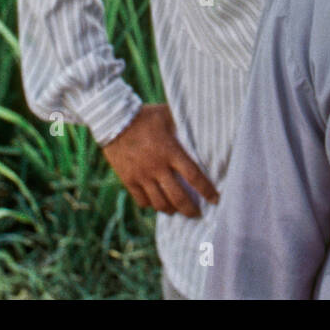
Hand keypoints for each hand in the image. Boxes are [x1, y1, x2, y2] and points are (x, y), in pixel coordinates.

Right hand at [101, 104, 218, 217]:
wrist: (113, 120)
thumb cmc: (145, 116)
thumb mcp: (167, 115)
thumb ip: (183, 125)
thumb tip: (201, 125)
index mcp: (171, 151)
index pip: (194, 176)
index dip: (207, 191)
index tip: (216, 200)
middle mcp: (157, 167)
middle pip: (178, 197)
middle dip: (190, 209)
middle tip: (197, 214)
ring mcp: (142, 175)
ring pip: (160, 203)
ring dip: (171, 209)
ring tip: (177, 210)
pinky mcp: (128, 179)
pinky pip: (142, 201)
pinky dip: (151, 205)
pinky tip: (156, 203)